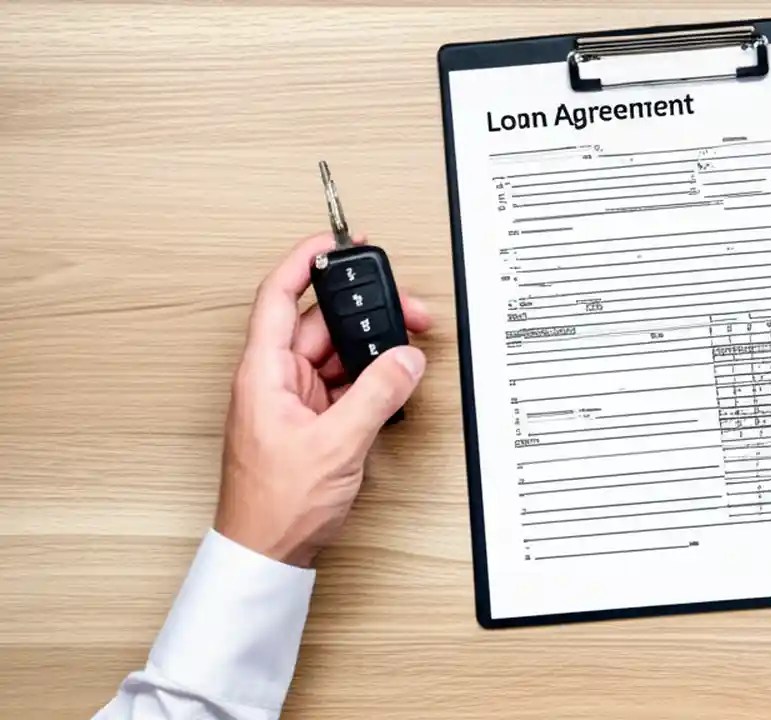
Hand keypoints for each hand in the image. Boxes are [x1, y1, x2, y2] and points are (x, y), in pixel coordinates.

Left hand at [215, 233, 430, 567]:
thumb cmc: (276, 505)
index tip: (338, 241)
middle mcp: (275, 379)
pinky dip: (370, 381)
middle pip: (321, 324)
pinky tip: (392, 383)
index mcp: (263, 372)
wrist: (267, 553)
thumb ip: (378, 394)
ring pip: (337, 355)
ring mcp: (293, 401)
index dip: (306, 260)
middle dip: (363, 311)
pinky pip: (343, 385)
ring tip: (409, 348)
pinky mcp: (310, 422)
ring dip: (371, 350)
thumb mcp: (337, 443)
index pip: (281, 295)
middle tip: (406, 307)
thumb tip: (405, 358)